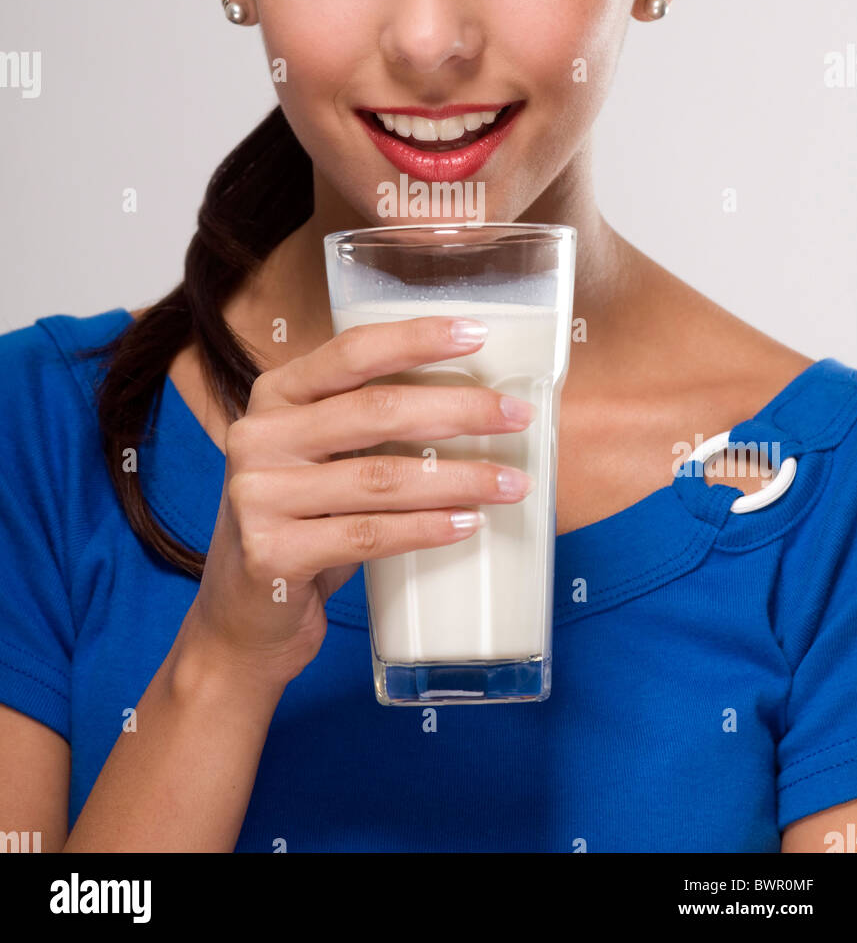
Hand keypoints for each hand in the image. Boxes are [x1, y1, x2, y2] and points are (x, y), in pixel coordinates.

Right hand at [184, 315, 535, 694]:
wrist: (240, 621)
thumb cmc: (300, 526)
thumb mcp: (318, 460)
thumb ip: (365, 425)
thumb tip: (473, 400)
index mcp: (274, 396)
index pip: (351, 352)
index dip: (416, 339)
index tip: (478, 334)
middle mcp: (258, 436)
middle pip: (376, 410)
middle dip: (459, 409)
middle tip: (517, 416)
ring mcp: (258, 496)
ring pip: (381, 477)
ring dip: (460, 477)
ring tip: (513, 482)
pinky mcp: (272, 553)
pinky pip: (369, 534)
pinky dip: (427, 528)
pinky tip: (469, 523)